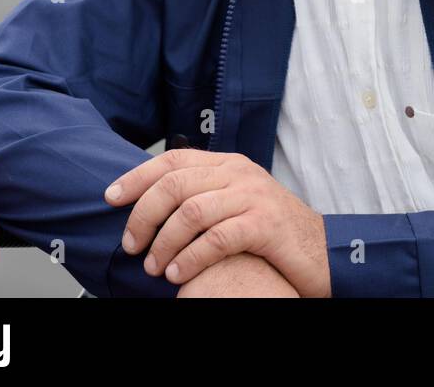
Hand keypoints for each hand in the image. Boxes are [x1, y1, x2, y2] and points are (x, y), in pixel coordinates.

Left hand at [105, 148, 330, 296]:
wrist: (323, 250)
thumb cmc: (272, 233)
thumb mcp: (238, 202)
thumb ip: (205, 194)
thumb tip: (153, 203)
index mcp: (229, 165)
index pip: (172, 160)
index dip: (136, 178)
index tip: (110, 198)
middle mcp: (240, 174)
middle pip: (174, 185)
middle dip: (143, 217)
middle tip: (131, 247)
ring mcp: (254, 197)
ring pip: (191, 212)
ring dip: (163, 243)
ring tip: (154, 268)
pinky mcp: (265, 225)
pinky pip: (216, 238)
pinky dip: (189, 258)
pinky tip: (178, 274)